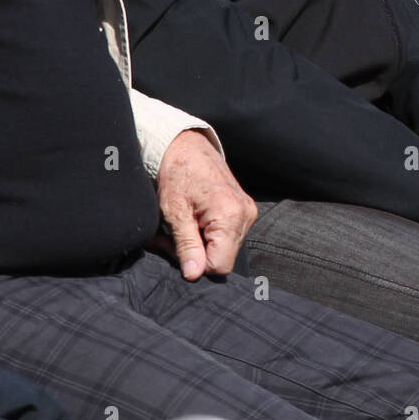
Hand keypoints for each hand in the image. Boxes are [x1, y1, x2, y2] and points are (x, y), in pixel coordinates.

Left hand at [155, 130, 256, 279]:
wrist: (187, 145)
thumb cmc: (178, 173)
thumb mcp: (175, 211)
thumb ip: (186, 245)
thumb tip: (193, 274)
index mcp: (230, 215)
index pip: (219, 265)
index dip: (194, 264)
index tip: (174, 247)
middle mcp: (245, 214)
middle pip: (223, 258)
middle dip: (195, 254)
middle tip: (171, 237)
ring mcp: (247, 212)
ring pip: (224, 249)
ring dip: (201, 245)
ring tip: (182, 226)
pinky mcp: (244, 209)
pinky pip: (228, 236)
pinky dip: (208, 235)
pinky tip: (194, 221)